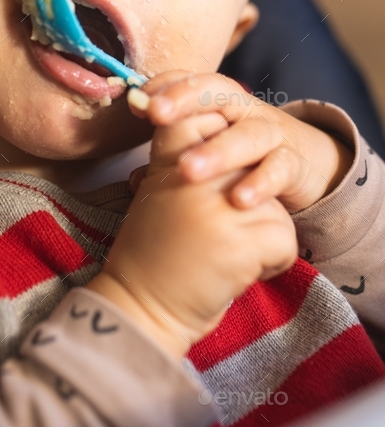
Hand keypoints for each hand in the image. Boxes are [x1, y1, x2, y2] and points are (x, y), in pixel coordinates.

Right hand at [87, 109, 296, 359]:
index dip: (222, 150)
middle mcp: (193, 171)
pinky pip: (285, 239)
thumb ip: (186, 152)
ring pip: (274, 205)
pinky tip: (235, 272)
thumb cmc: (153, 249)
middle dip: (245, 201)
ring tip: (220, 252)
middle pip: (254, 166)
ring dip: (258, 234)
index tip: (201, 178)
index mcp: (171, 153)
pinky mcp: (241, 241)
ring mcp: (218, 205)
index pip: (216, 120)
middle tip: (209, 231)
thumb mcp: (159, 186)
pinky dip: (271, 262)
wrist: (140, 306)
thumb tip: (222, 122)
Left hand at [127, 71, 352, 213]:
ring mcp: (272, 135)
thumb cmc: (242, 158)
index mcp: (218, 104)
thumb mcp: (210, 150)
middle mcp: (245, 111)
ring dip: (217, 151)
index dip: (165, 86)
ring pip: (248, 134)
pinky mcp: (295, 165)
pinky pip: (280, 168)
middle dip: (185, 99)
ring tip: (188, 171)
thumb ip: (176, 159)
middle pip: (218, 92)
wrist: (304, 167)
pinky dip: (261, 182)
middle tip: (156, 114)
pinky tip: (239, 200)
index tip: (137, 103)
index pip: (191, 81)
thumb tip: (135, 181)